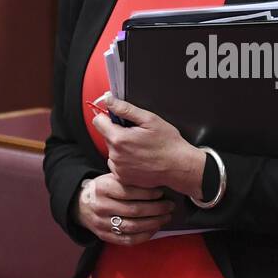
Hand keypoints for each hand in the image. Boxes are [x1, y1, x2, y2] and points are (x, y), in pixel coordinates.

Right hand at [75, 173, 174, 244]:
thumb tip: (158, 182)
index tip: (162, 193)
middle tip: (170, 206)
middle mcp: (101, 206)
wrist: (80, 205)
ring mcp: (101, 224)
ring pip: (132, 226)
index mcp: (103, 188)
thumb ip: (129, 179)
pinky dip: (144, 236)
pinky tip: (155, 228)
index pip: (129, 192)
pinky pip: (127, 240)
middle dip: (156, 209)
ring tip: (166, 217)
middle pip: (133, 210)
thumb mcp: (111, 178)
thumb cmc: (104, 189)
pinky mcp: (104, 236)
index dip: (148, 193)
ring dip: (153, 223)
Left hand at [91, 95, 205, 197]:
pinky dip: (125, 160)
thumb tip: (109, 100)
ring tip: (140, 147)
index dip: (109, 116)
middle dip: (118, 132)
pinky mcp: (123, 177)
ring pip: (112, 150)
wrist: (179, 166)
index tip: (119, 118)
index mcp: (119, 139)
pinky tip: (139, 158)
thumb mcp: (149, 120)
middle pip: (106, 136)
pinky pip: (117, 164)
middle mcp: (116, 155)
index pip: (98, 121)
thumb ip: (125, 109)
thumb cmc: (168, 144)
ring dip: (121, 147)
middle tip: (137, 134)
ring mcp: (119, 168)